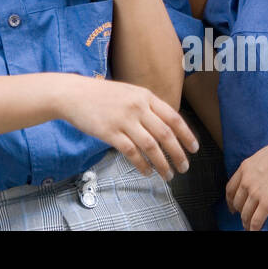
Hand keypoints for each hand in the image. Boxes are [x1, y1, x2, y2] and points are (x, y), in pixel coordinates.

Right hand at [59, 75, 198, 178]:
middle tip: (184, 167)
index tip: (194, 149)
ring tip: (168, 175)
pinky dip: (141, 164)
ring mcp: (123, 119)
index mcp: (144, 96)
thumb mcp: (128, 93)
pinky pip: (131, 152)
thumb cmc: (100, 95)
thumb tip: (165, 127)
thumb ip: (146, 106)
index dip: (186, 135)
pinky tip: (146, 172)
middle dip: (178, 153)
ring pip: (151, 146)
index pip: (173, 117)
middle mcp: (137, 107)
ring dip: (162, 163)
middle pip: (165, 134)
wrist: (73, 94)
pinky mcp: (110, 132)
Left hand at [226, 136, 267, 230]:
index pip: (230, 188)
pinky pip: (257, 219)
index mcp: (244, 168)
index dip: (229, 199)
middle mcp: (246, 181)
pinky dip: (254, 228)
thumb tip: (258, 170)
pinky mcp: (267, 202)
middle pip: (237, 202)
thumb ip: (256, 166)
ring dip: (246, 222)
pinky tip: (254, 231)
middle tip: (240, 216)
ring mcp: (255, 193)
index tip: (231, 205)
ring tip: (247, 227)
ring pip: (245, 213)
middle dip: (238, 211)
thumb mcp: (261, 155)